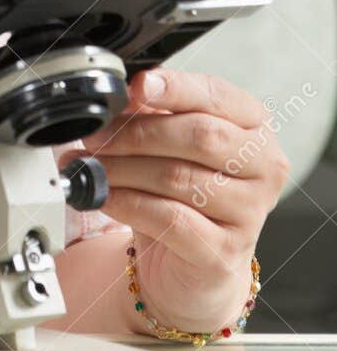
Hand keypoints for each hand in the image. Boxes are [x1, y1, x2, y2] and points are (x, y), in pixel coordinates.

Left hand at [82, 68, 288, 333]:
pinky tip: (102, 195)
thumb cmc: (182, 193)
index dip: (175, 88)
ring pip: (179, 177)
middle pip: (199, 136)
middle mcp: (263, 166)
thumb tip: (122, 94)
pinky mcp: (224, 252)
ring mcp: (249, 212)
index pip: (217, 96)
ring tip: (88, 166)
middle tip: (95, 135)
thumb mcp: (168, 144)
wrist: (188, 265)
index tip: (137, 85)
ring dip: (122, 168)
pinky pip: (169, 219)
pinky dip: (127, 202)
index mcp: (254, 126)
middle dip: (137, 133)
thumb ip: (152, 112)